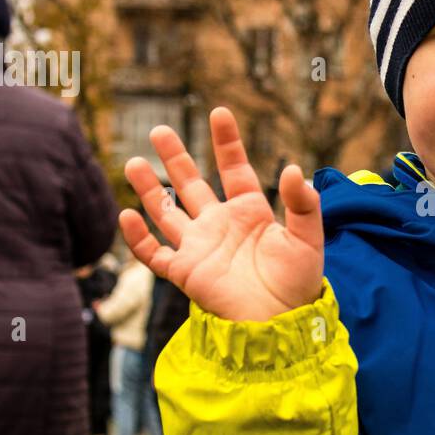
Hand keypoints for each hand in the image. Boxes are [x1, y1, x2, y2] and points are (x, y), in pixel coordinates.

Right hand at [118, 106, 323, 322]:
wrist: (280, 322)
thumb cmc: (297, 282)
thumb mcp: (307, 238)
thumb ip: (303, 203)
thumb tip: (294, 169)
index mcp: (250, 212)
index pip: (234, 170)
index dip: (226, 142)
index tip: (219, 112)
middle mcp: (220, 225)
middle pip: (191, 184)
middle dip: (175, 158)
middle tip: (159, 130)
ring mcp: (199, 247)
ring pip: (166, 212)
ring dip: (149, 189)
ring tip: (133, 163)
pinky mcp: (185, 272)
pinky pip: (154, 253)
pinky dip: (138, 237)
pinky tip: (127, 215)